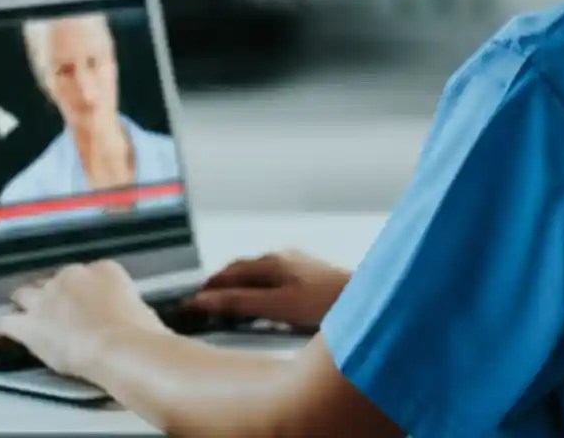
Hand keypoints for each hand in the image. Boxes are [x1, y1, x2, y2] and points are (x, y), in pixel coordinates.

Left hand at [0, 260, 167, 377]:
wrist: (119, 347)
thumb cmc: (140, 333)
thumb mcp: (144, 311)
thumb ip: (129, 308)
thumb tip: (130, 317)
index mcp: (104, 270)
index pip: (89, 273)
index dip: (84, 290)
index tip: (87, 303)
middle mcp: (71, 277)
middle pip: (53, 281)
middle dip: (54, 295)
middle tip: (59, 314)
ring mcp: (47, 299)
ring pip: (24, 294)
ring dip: (25, 305)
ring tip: (25, 317)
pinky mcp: (29, 324)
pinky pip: (5, 322)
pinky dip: (2, 331)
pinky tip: (1, 339)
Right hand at [185, 251, 349, 328]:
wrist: (370, 299)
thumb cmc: (328, 303)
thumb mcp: (277, 306)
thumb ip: (241, 302)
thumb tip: (207, 299)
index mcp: (273, 261)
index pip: (229, 272)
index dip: (209, 288)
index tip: (193, 303)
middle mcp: (285, 257)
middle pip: (244, 270)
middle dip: (223, 284)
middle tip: (206, 302)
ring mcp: (301, 265)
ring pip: (262, 274)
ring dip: (243, 286)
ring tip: (230, 303)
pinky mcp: (313, 276)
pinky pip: (278, 280)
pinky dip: (262, 290)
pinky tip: (267, 304)